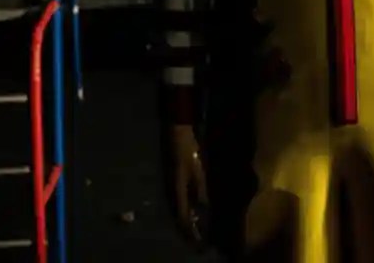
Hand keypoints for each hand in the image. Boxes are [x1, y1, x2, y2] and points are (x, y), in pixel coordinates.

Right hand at [168, 124, 208, 243]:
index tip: (198, 242)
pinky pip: (178, 201)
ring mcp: (169, 185)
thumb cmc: (188, 150)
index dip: (190, 231)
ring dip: (186, 221)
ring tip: (195, 230)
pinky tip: (191, 211)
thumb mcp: (198, 170)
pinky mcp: (171, 181)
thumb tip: (204, 208)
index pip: (182, 218)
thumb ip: (201, 190)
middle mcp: (170, 191)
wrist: (176, 132)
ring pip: (177, 210)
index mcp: (176, 190)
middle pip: (178, 217)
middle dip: (187, 230)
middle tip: (198, 241)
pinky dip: (184, 210)